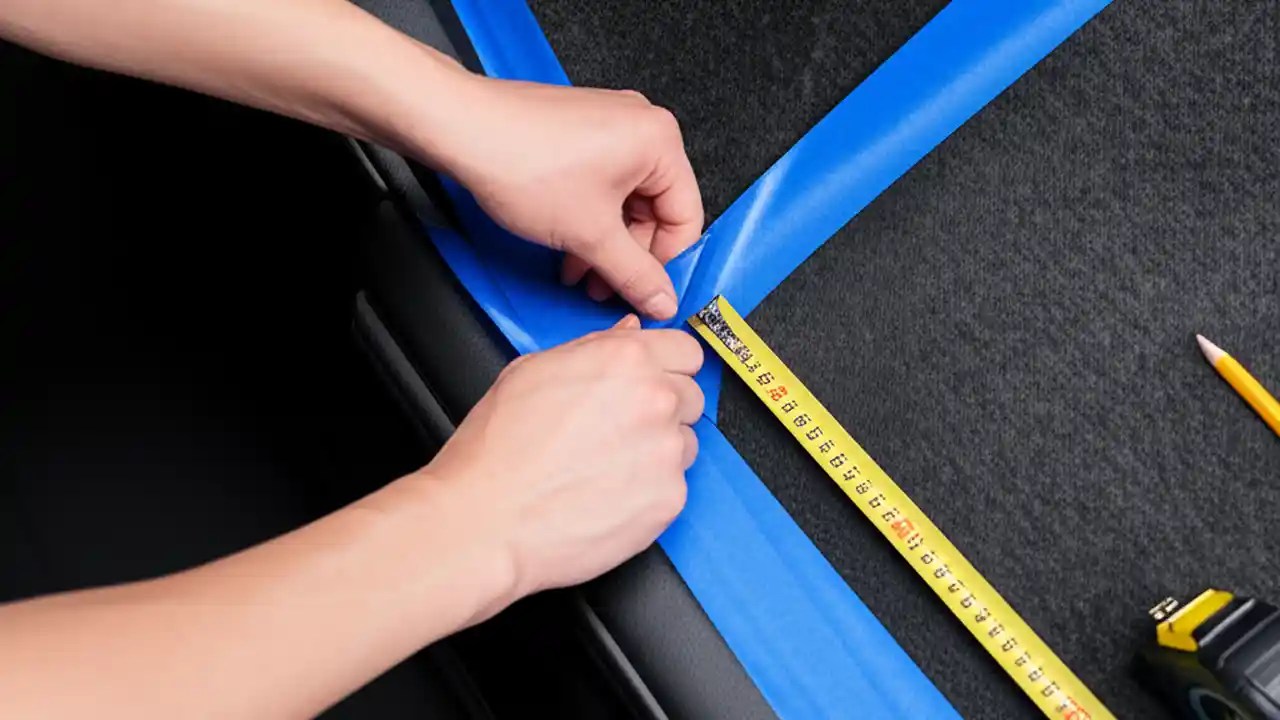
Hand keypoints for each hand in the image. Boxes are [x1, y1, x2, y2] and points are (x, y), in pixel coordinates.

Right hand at [423, 315, 703, 596]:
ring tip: (606, 466)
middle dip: (663, 409)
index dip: (668, 367)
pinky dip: (649, 491)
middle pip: (691, 396)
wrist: (487, 519)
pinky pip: (674, 486)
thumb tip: (629, 332)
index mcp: (626, 359)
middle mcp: (656, 400)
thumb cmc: (499, 448)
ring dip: (658, 451)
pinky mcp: (669, 499)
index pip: (686, 351)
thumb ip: (595, 347)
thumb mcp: (534, 371)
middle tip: (619, 429)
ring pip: (685, 443)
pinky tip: (607, 493)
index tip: (655, 381)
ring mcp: (667, 452)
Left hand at [429, 76, 704, 319]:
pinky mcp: (580, 132)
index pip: (686, 217)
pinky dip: (588, 219)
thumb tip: (662, 299)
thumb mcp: (590, 234)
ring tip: (578, 273)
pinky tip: (566, 246)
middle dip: (626, 256)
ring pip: (623, 202)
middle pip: (653, 211)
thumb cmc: (523, 162)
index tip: (649, 293)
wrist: (462, 129)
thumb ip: (634, 274)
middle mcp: (641, 126)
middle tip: (603, 288)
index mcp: (660, 141)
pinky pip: (601, 185)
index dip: (666, 263)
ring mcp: (609, 126)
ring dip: (603, 244)